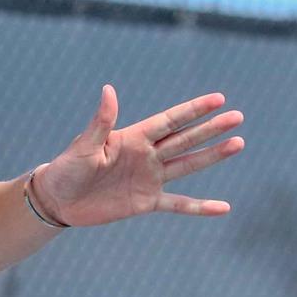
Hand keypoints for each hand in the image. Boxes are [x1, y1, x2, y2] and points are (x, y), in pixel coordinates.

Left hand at [33, 85, 244, 226]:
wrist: (58, 200)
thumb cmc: (66, 168)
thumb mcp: (83, 146)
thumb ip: (101, 122)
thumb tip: (108, 89)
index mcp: (133, 137)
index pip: (170, 121)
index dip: (193, 110)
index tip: (218, 99)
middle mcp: (146, 155)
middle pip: (186, 139)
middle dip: (211, 129)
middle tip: (238, 117)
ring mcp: (149, 178)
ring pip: (188, 165)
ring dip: (212, 156)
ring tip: (238, 144)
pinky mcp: (146, 201)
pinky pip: (179, 203)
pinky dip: (200, 207)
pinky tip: (223, 208)